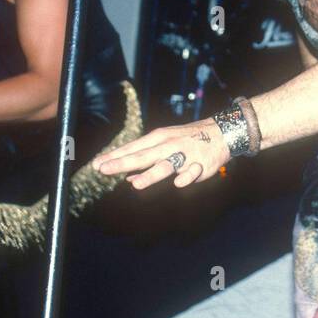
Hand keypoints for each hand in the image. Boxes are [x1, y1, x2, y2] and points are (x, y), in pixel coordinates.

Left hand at [93, 119, 229, 189]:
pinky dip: (185, 178)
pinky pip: (191, 173)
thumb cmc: (187, 139)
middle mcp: (168, 145)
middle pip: (142, 156)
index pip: (133, 148)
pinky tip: (178, 183)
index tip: (96, 164)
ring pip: (165, 166)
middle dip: (122, 163)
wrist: (221, 133)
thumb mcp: (165, 143)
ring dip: (150, 174)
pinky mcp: (199, 165)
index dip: (115, 156)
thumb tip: (127, 177)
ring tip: (136, 184)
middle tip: (104, 169)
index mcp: (158, 138)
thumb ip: (147, 161)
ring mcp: (184, 155)